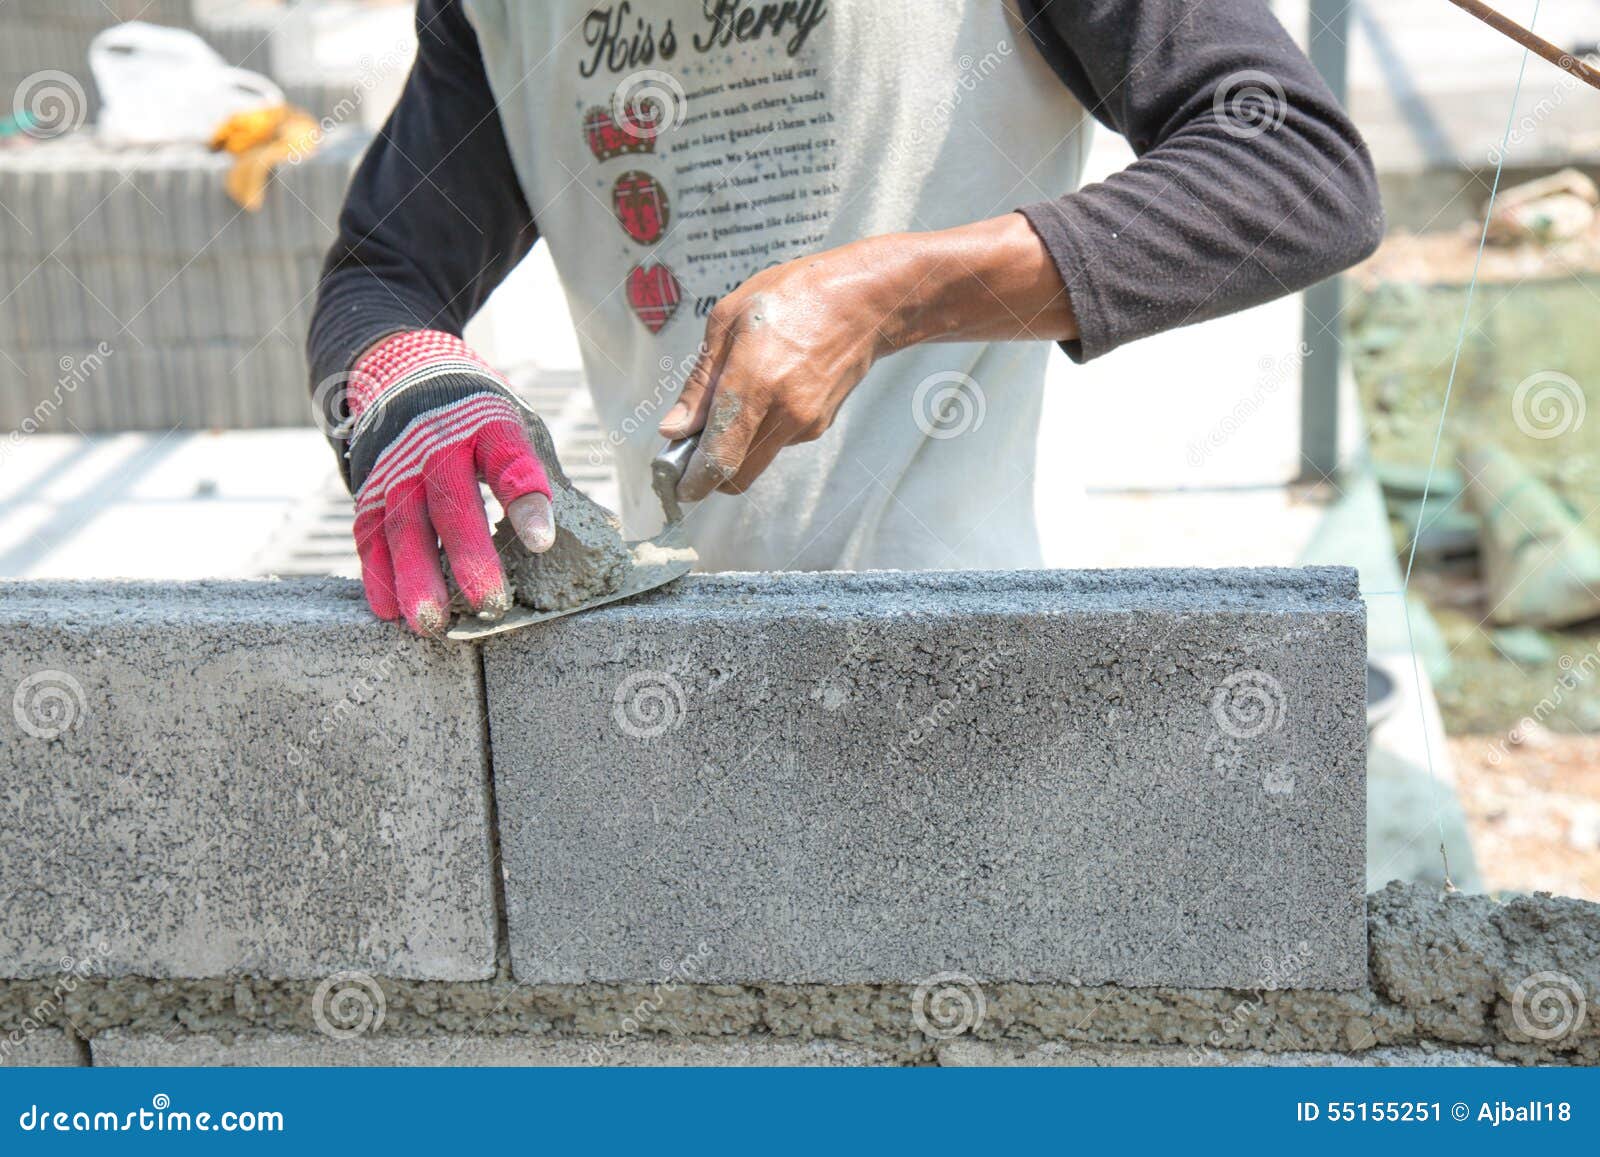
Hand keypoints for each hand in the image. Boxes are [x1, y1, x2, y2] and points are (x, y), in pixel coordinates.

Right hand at [344, 331, 554, 635]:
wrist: (403, 370)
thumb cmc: (476, 414)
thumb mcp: (515, 424)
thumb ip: (543, 475)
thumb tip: (602, 529)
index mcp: (488, 426)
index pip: (510, 462)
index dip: (526, 501)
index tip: (543, 542)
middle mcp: (438, 445)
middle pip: (453, 503)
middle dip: (470, 556)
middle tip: (489, 603)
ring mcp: (398, 467)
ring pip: (404, 525)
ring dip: (416, 578)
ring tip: (432, 623)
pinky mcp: (370, 488)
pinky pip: (369, 534)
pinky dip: (377, 573)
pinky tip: (391, 610)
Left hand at [658, 213, 1078, 498]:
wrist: (866, 302)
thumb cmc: (794, 296)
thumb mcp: (729, 319)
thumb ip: (700, 381)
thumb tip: (675, 428)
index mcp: (754, 381)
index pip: (719, 456)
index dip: (695, 481)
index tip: (679, 487)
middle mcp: (782, 412)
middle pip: (738, 476)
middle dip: (711, 476)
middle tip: (691, 454)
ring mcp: (805, 423)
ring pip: (757, 459)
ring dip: (736, 449)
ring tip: (733, 401)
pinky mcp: (819, 425)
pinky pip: (778, 440)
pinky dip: (761, 429)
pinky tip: (768, 388)